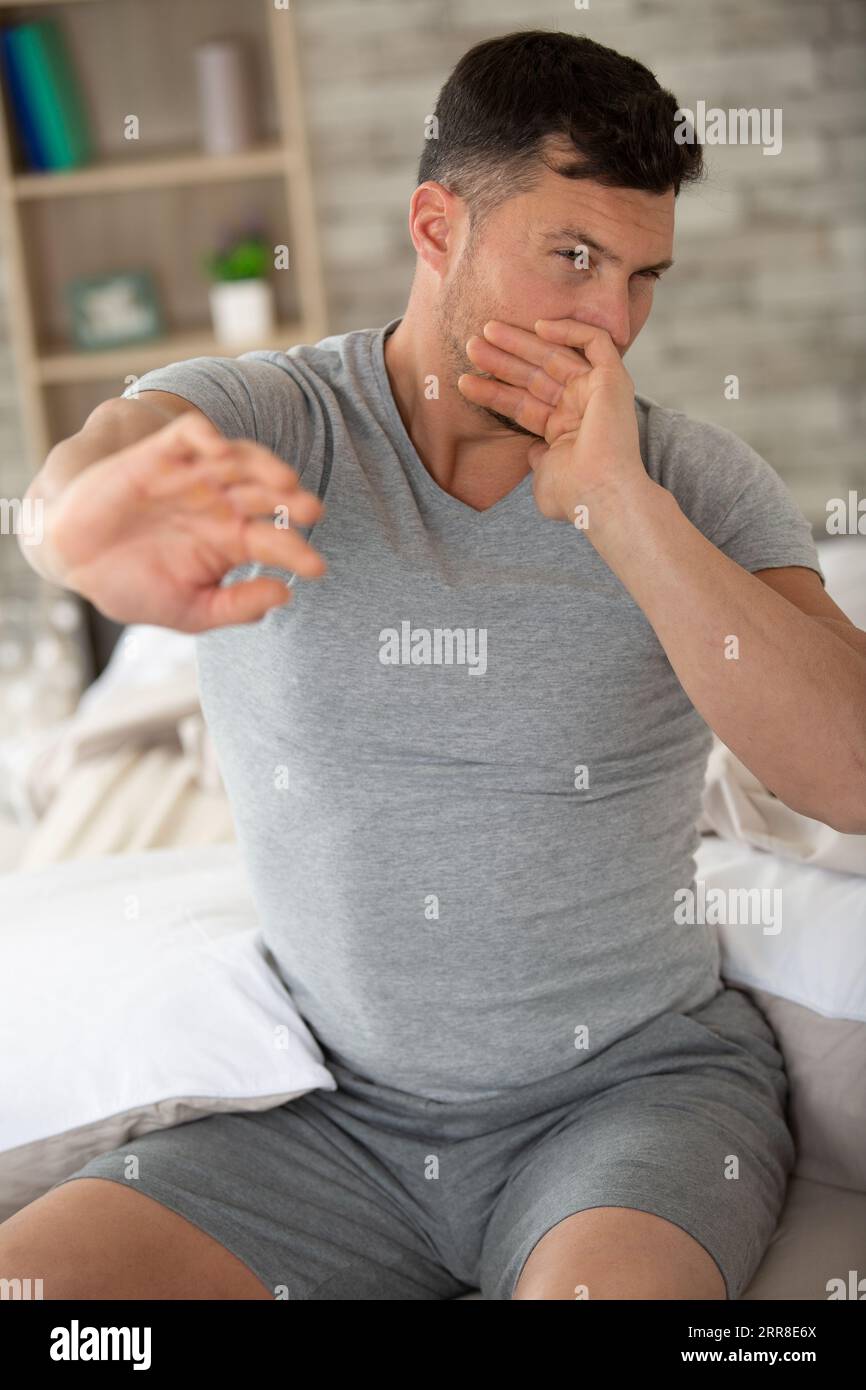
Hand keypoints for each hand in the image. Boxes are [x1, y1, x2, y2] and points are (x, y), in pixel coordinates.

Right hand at [45, 410, 326, 630]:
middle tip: (311, 511)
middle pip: (267, 493)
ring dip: (265, 465)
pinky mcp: (159, 458)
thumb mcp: (190, 610)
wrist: (74, 565)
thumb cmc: (134, 585)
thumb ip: (235, 606)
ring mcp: (192, 478)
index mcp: (231, 540)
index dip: (297, 551)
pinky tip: (222, 453)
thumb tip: (284, 595)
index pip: (275, 539)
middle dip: (292, 500)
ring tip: (285, 481)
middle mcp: (219, 504)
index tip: (315, 568)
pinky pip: (192, 435)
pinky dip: (210, 437)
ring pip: (241, 459)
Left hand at [458, 318, 653, 526]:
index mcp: (564, 431)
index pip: (523, 404)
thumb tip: (533, 450)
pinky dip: (571, 330)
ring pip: (557, 355)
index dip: (494, 392)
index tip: (464, 381)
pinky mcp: (614, 380)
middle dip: (503, 359)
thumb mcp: (542, 476)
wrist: (599, 495)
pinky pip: (596, 342)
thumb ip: (536, 460)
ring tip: (485, 331)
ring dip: (521, 342)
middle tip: (471, 345)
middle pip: (535, 375)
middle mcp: (581, 408)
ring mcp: (597, 393)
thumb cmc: (571, 494)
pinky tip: (538, 326)